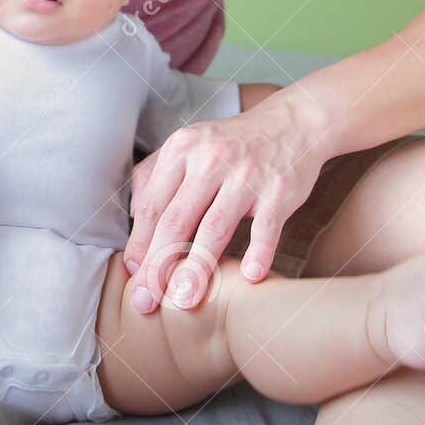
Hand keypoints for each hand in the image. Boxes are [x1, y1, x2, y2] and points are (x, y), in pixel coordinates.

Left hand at [123, 89, 331, 312]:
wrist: (292, 122)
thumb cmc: (232, 143)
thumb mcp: (189, 144)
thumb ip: (155, 173)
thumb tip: (133, 215)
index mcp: (182, 149)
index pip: (153, 205)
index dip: (139, 243)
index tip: (132, 276)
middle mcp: (211, 159)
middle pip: (176, 220)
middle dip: (157, 266)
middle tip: (146, 302)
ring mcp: (246, 175)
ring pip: (215, 227)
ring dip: (197, 268)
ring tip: (184, 301)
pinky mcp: (279, 190)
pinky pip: (267, 225)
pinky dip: (259, 251)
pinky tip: (250, 277)